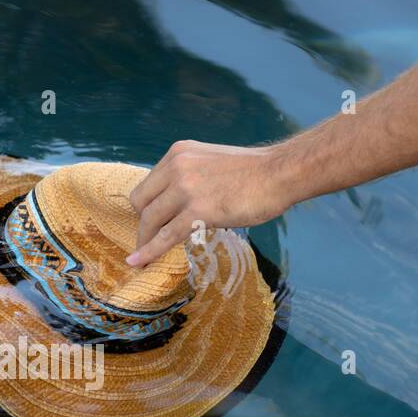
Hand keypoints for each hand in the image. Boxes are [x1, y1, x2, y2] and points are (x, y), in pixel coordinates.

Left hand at [127, 140, 295, 265]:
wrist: (279, 173)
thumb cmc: (253, 172)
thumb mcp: (210, 163)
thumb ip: (189, 176)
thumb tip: (177, 201)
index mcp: (178, 153)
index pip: (148, 184)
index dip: (146, 206)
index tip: (150, 223)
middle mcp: (177, 167)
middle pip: (141, 202)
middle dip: (142, 224)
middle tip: (150, 240)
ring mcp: (185, 188)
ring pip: (150, 220)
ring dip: (145, 241)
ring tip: (144, 258)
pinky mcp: (197, 211)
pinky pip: (164, 236)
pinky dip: (149, 252)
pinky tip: (138, 263)